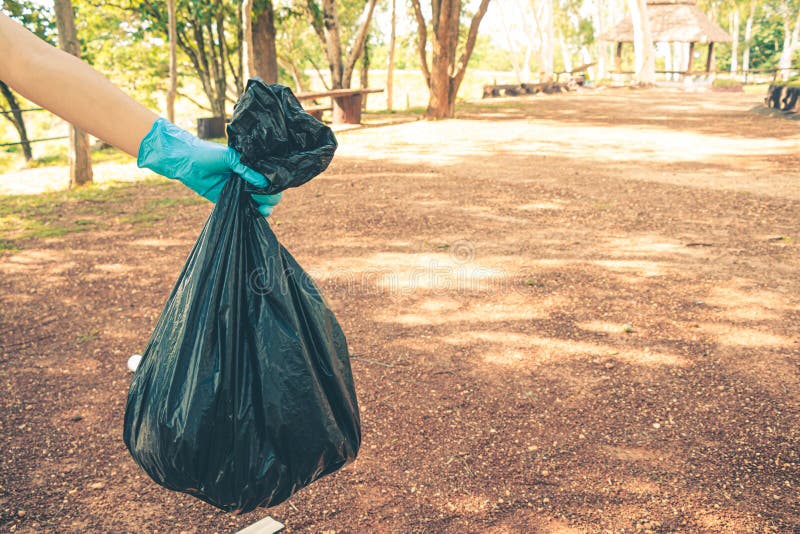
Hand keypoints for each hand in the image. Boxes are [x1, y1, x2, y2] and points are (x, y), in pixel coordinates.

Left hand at [136, 118, 281, 216]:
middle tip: (260, 197)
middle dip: (271, 197)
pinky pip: (247, 209)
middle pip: (269, 191)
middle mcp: (248, 179)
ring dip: (266, 207)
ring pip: (261, 202)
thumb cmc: (208, 154)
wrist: (187, 163)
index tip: (269, 187)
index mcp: (250, 166)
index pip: (270, 177)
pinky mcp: (232, 201)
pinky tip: (257, 213)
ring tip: (262, 209)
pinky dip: (255, 213)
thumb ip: (246, 169)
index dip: (274, 184)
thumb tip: (264, 183)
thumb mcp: (229, 157)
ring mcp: (241, 191)